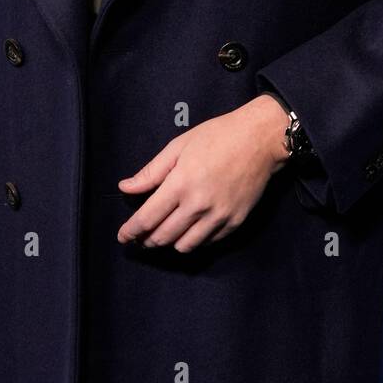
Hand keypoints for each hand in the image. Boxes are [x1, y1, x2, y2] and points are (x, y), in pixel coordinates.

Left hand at [116, 94, 289, 252]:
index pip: (147, 219)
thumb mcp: (178, 146)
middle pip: (163, 237)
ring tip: (164, 234)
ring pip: (185, 246)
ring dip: (169, 243)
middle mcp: (198, 205)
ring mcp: (218, 216)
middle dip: (147, 240)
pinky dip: (194, 240)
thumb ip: (151, 172)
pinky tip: (189, 229)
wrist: (260, 139)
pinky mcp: (235, 222)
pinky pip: (207, 243)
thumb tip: (125, 188)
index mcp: (180, 184)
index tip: (123, 236)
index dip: (131, 231)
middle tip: (140, 237)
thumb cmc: (217, 136)